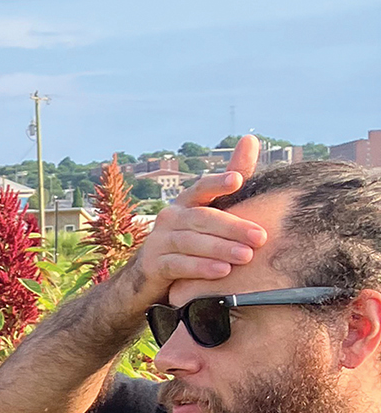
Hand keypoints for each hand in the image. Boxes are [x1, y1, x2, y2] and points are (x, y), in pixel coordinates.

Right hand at [125, 135, 268, 302]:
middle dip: (231, 227)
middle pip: (200, 218)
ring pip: (190, 242)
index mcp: (186, 202)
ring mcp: (158, 241)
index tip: (237, 180)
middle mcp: (170, 217)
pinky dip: (199, 268)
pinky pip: (176, 265)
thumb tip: (250, 139)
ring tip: (245, 256)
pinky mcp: (153, 265)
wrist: (154, 274)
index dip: (217, 183)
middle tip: (260, 237)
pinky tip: (221, 272)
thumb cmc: (194, 237)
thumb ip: (233, 175)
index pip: (201, 188)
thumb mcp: (213, 208)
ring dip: (219, 248)